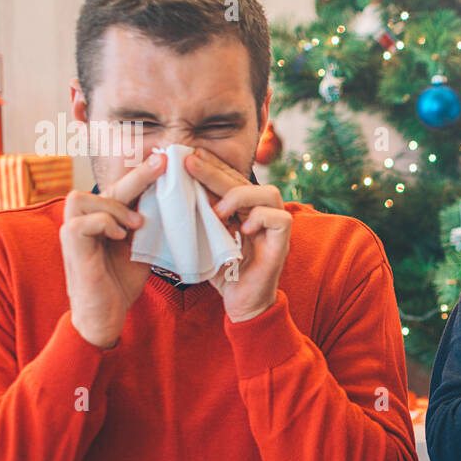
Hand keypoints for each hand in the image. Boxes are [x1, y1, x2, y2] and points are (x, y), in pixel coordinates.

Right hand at [61, 151, 165, 348]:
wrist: (105, 315)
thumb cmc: (121, 282)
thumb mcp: (142, 248)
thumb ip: (149, 226)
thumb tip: (174, 202)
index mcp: (102, 218)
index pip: (122, 190)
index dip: (142, 175)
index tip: (165, 160)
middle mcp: (84, 219)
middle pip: (107, 188)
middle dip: (137, 175)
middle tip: (162, 163)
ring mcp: (73, 231)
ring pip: (83, 198)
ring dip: (114, 207)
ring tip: (135, 225)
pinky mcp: (69, 244)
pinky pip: (81, 221)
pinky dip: (103, 223)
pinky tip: (119, 237)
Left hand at [184, 148, 291, 322]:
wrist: (241, 304)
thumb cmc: (223, 272)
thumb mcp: (205, 239)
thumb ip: (199, 217)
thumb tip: (177, 191)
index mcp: (244, 210)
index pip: (232, 178)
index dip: (213, 165)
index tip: (190, 155)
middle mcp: (262, 214)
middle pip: (245, 181)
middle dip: (216, 171)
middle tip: (190, 163)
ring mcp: (274, 228)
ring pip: (269, 193)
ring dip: (240, 196)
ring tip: (217, 211)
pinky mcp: (282, 244)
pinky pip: (280, 218)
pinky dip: (261, 218)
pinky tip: (242, 228)